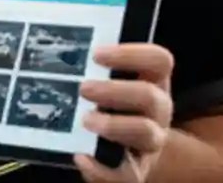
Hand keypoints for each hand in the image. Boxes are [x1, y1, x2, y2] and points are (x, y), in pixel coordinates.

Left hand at [74, 44, 174, 182]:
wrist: (125, 151)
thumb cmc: (109, 105)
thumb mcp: (109, 82)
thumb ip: (93, 67)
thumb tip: (63, 53)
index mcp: (153, 80)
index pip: (158, 60)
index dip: (131, 54)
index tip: (96, 54)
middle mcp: (159, 109)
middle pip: (149, 95)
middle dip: (115, 91)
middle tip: (83, 88)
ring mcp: (151, 141)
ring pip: (145, 132)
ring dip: (114, 125)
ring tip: (86, 121)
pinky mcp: (137, 171)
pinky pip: (127, 174)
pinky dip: (101, 168)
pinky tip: (80, 157)